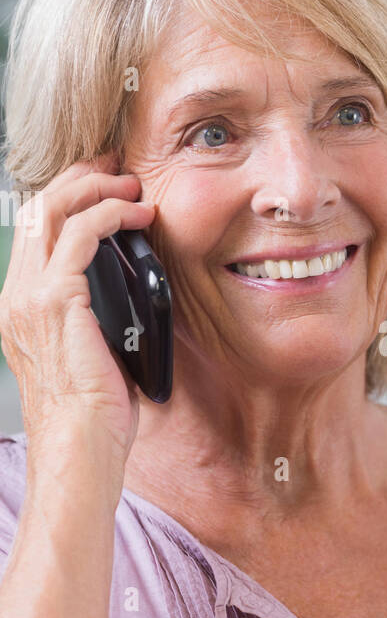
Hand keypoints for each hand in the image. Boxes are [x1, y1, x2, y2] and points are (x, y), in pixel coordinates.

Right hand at [0, 160, 157, 468]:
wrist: (79, 450)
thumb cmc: (93, 415)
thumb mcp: (93, 353)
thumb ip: (99, 316)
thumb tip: (133, 293)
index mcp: (22, 305)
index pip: (36, 228)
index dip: (69, 195)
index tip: (106, 183)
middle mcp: (18, 295)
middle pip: (39, 206)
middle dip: (81, 176)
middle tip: (119, 167)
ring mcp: (31, 296)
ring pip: (55, 209)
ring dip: (97, 187)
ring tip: (132, 186)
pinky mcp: (57, 301)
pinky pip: (81, 234)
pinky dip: (111, 213)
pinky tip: (137, 214)